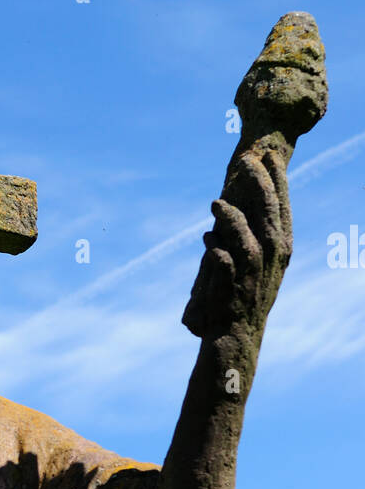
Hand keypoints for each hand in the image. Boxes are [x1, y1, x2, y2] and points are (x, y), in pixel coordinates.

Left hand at [182, 149, 291, 341]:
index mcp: (281, 248)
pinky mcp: (232, 285)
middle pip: (267, 212)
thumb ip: (249, 232)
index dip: (276, 179)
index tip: (267, 155)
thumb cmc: (243, 292)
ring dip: (231, 218)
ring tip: (215, 203)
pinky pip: (222, 259)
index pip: (281, 206)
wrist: (235, 332)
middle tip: (246, 161)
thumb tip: (232, 200)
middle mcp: (271, 257)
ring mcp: (252, 271)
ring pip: (244, 236)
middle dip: (259, 183)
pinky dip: (215, 247)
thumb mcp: (256, 260)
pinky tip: (207, 238)